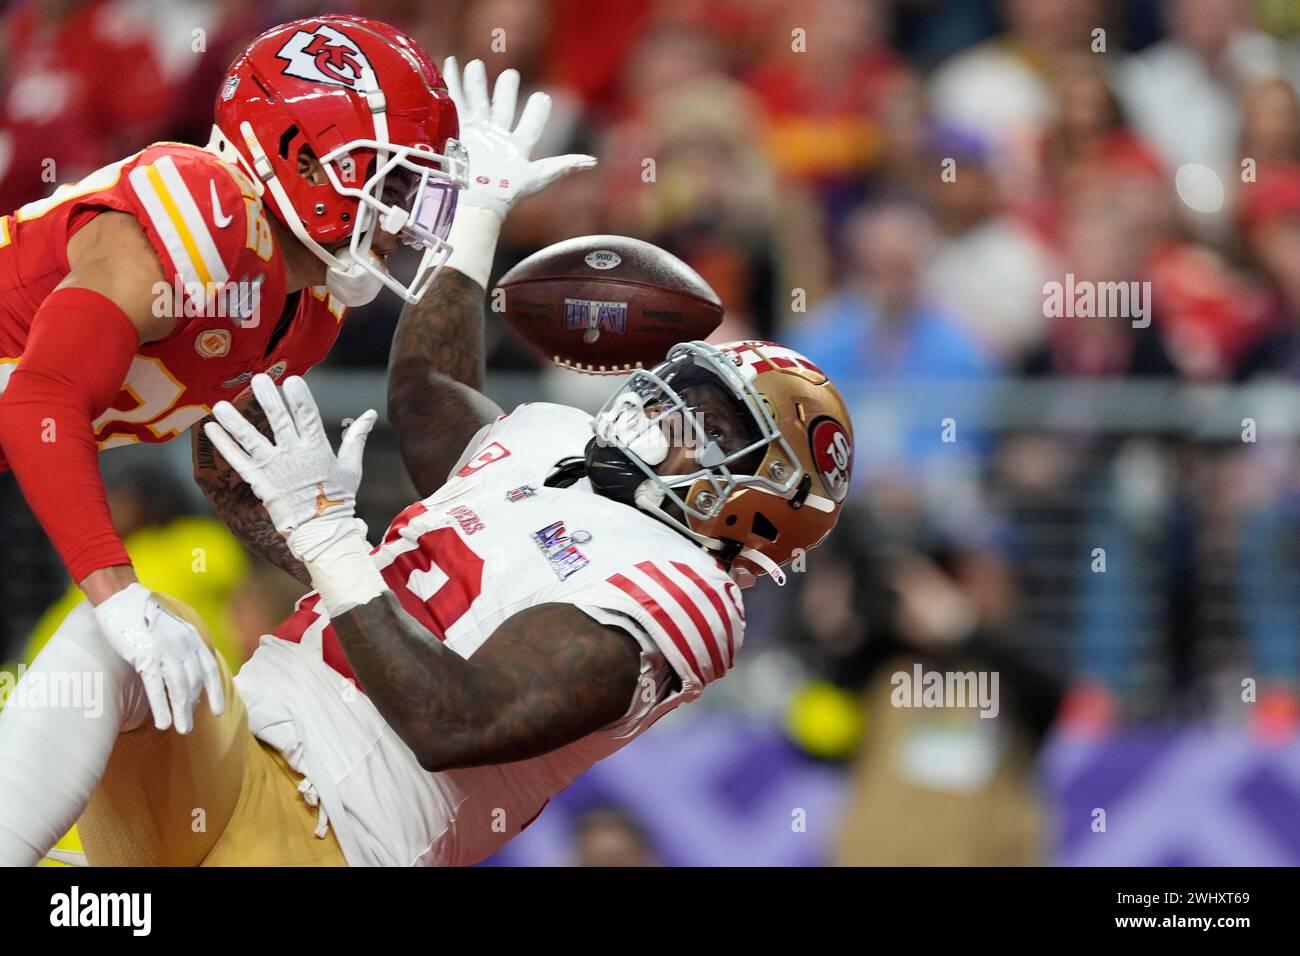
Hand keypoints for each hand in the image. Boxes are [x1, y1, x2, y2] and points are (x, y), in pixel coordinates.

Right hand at [92, 583, 223, 733]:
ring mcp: (165, 649)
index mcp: (191, 638)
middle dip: (192, 707)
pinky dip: (161, 707)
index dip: (214, 692)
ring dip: (181, 712)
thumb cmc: (143, 618)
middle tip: (189, 727)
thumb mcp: (171, 631)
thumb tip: (185, 680)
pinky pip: (156, 686)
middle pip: (194, 682)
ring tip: (181, 730)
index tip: (217, 711)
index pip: (209, 669)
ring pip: (179, 687)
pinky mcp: (145, 655)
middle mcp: (184, 644)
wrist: (120, 600)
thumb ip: (180, 651)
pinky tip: (163, 723)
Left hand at [203, 374, 375, 562]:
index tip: (291, 380)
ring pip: (251, 439)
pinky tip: (211, 429)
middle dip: (267, 398)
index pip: (308, 416)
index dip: (299, 397)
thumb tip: (371, 413)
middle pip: (278, 421)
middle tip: (257, 379)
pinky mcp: (258, 481)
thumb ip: (356, 437)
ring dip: (235, 421)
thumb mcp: (351, 466)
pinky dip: (223, 445)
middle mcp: (293, 455)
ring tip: (221, 404)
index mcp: (317, 449)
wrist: (320, 530)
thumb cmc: (339, 498)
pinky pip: (237, 460)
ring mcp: (274, 468)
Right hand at [442, 56, 595, 217]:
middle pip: (502, 108)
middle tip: (510, 74)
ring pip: (479, 101)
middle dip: (505, 91)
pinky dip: (454, 82)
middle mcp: (498, 138)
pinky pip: (458, 102)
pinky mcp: (461, 129)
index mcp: (518, 148)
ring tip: (476, 64)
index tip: (543, 97)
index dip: (537, 112)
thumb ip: (564, 166)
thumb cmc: (508, 189)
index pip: (530, 125)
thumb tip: (593, 161)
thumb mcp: (539, 176)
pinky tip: (451, 63)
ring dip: (477, 83)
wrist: (477, 196)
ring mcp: (478, 133)